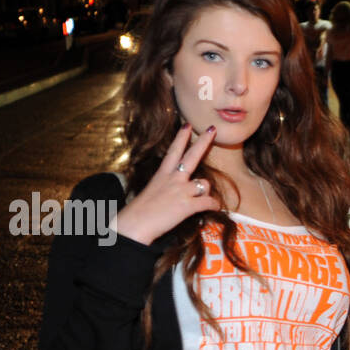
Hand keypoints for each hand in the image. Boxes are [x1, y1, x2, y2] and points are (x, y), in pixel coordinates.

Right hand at [111, 124, 222, 245]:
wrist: (135, 224)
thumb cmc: (140, 212)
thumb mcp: (152, 192)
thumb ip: (165, 187)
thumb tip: (177, 192)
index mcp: (162, 174)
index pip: (173, 151)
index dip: (181, 137)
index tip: (187, 125)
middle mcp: (173, 179)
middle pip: (191, 156)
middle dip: (203, 141)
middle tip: (212, 128)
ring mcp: (181, 191)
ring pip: (205, 183)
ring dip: (206, 191)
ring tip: (201, 199)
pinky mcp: (187, 205)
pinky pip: (209, 202)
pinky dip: (214, 206)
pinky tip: (214, 208)